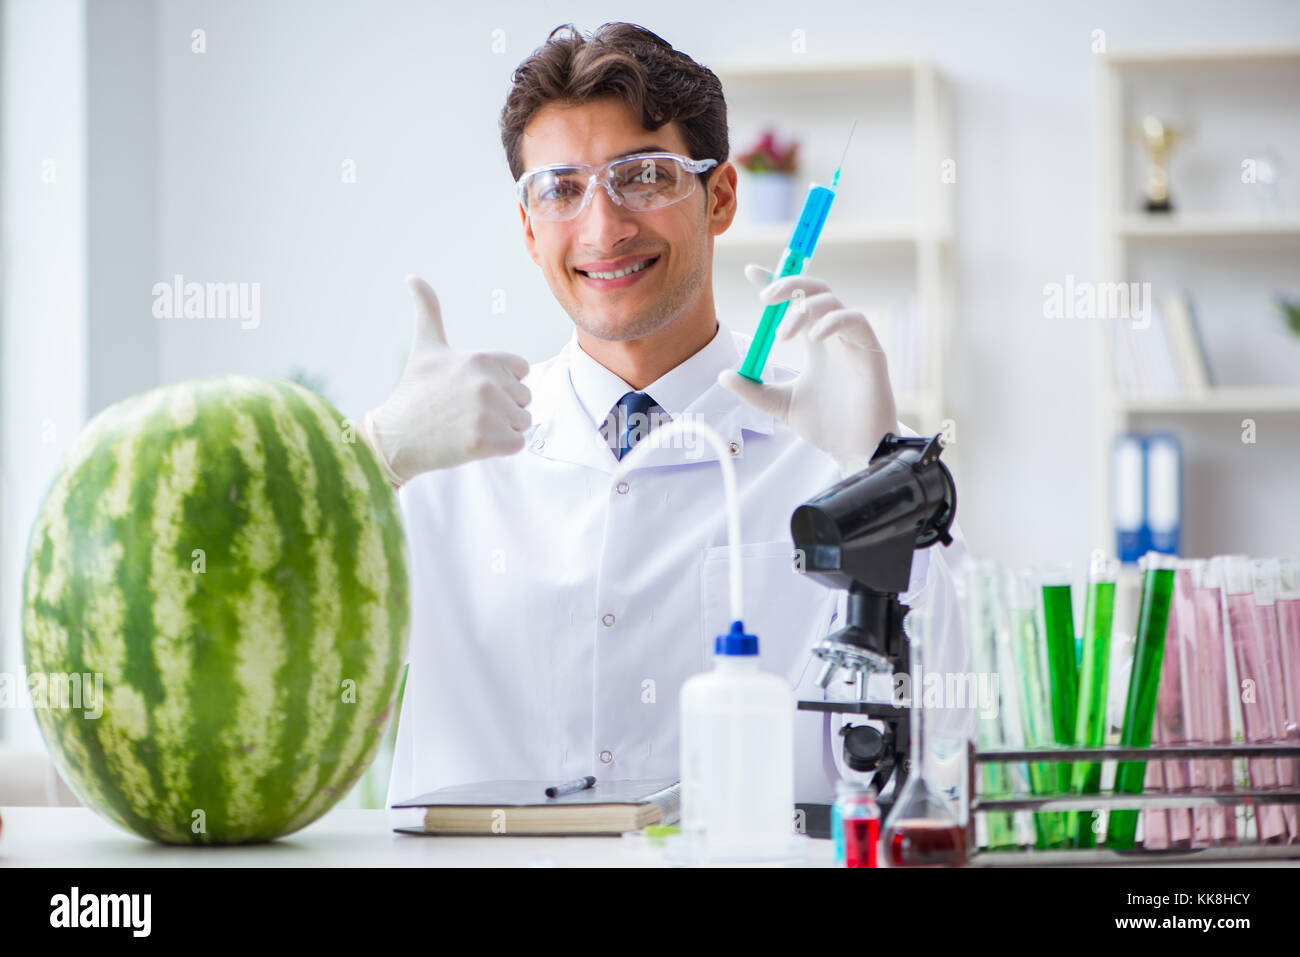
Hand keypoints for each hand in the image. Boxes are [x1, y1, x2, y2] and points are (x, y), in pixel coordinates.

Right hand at [361, 276, 531, 485]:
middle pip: (524, 398)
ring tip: (470, 426)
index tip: (473, 389)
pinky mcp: (486, 441)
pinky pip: (518, 443)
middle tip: (467, 411)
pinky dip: (501, 448)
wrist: (394, 437)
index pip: (521, 370)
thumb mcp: (426, 347)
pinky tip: (474, 442)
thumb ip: (429, 310)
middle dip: (503, 407)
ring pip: (523, 422)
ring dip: (503, 428)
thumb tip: (412, 276)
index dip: (502, 383)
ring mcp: (486, 413)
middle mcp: (486, 382)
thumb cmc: (414, 392)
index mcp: (481, 358)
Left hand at [718, 264, 897, 476]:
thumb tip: (723, 375)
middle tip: (765, 298)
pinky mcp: (871, 350)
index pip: (795, 300)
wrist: (854, 450)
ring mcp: (853, 340)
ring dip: (803, 309)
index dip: (775, 281)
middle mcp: (833, 334)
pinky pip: (855, 320)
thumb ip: (754, 390)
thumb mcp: (779, 405)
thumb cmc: (826, 426)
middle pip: (814, 290)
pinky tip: (814, 337)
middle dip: (789, 284)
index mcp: (814, 341)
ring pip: (831, 300)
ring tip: (782, 336)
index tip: (750, 272)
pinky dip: (832, 321)